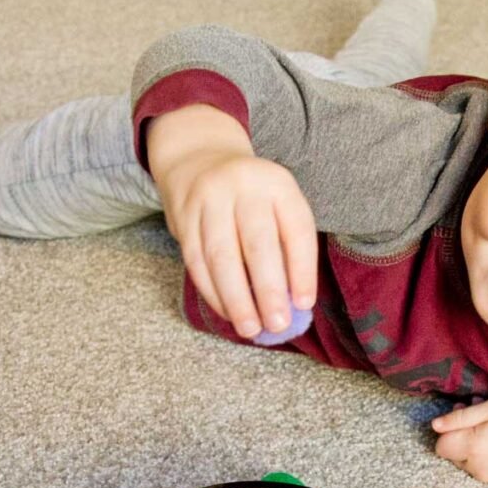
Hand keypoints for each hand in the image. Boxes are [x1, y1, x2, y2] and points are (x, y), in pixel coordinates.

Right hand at [149, 106, 317, 339]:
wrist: (199, 158)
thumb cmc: (253, 197)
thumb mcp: (278, 204)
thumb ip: (288, 245)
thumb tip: (294, 303)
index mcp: (278, 184)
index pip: (296, 230)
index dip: (302, 270)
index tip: (304, 304)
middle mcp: (243, 187)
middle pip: (257, 244)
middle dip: (269, 290)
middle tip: (278, 325)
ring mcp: (209, 200)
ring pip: (222, 257)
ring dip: (237, 299)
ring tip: (251, 329)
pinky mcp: (183, 217)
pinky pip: (197, 262)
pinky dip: (213, 293)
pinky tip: (227, 313)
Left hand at [431, 398, 487, 481]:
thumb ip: (460, 417)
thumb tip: (435, 425)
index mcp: (473, 447)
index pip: (441, 445)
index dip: (449, 429)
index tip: (463, 416)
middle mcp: (476, 467)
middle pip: (452, 453)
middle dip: (460, 436)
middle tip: (479, 418)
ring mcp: (486, 477)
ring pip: (464, 461)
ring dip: (471, 446)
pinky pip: (478, 468)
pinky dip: (481, 456)